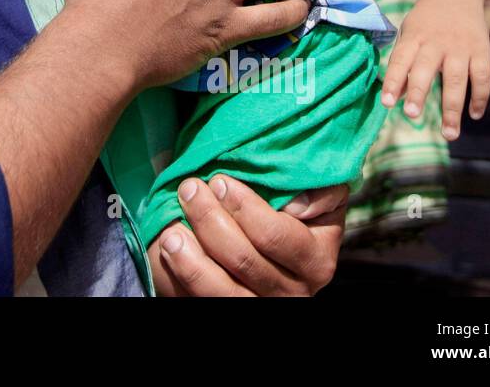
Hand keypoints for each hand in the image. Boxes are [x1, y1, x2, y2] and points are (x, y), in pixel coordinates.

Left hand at [147, 177, 347, 295]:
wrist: (270, 236)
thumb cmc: (293, 209)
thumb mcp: (320, 196)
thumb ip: (320, 193)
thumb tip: (296, 204)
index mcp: (316, 260)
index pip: (277, 236)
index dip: (244, 207)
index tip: (219, 181)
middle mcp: (292, 291)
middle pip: (244, 260)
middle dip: (210, 219)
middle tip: (189, 188)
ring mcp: (260, 305)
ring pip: (223, 291)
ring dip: (192, 259)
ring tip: (171, 229)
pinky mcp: (231, 309)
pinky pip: (204, 300)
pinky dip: (184, 275)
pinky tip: (169, 249)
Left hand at [381, 0, 489, 139]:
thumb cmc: (424, 23)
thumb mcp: (408, 36)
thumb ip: (402, 65)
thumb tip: (393, 98)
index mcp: (413, 38)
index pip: (400, 60)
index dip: (392, 81)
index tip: (386, 103)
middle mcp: (436, 43)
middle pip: (425, 69)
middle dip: (418, 92)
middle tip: (410, 115)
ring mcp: (460, 47)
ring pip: (457, 79)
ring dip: (452, 108)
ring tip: (449, 134)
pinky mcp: (481, 51)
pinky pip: (482, 77)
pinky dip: (480, 97)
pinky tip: (474, 115)